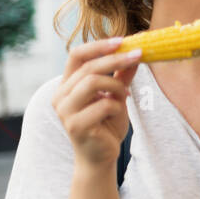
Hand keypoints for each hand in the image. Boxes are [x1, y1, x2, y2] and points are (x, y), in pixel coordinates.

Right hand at [53, 36, 141, 168]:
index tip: (122, 40)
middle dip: (117, 59)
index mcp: (67, 85)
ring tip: (125, 96)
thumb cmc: (106, 125)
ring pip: (93, 82)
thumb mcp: (117, 95)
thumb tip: (136, 52)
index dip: (98, 45)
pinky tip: (118, 113)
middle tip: (139, 55)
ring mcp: (65, 111)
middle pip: (88, 66)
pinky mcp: (76, 125)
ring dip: (117, 86)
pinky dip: (117, 106)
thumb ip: (122, 75)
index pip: (76, 55)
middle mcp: (60, 96)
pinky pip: (103, 105)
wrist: (100, 157)